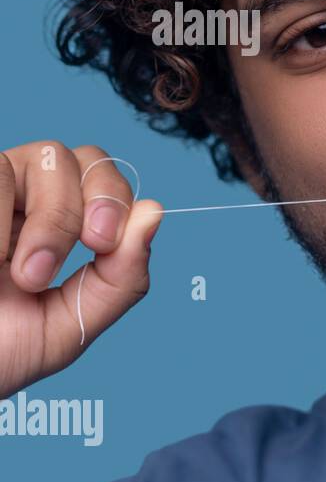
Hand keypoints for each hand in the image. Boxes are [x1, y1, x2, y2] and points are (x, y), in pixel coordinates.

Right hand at [0, 141, 161, 398]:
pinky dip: (2, 225)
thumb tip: (155, 213)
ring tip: (23, 276)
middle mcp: (18, 198)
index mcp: (52, 225)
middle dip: (86, 205)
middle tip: (80, 251)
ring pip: (41, 158)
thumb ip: (121, 278)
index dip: (114, 199)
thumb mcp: (71, 325)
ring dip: (47, 223)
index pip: (101, 177)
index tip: (102, 244)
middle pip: (77, 157)